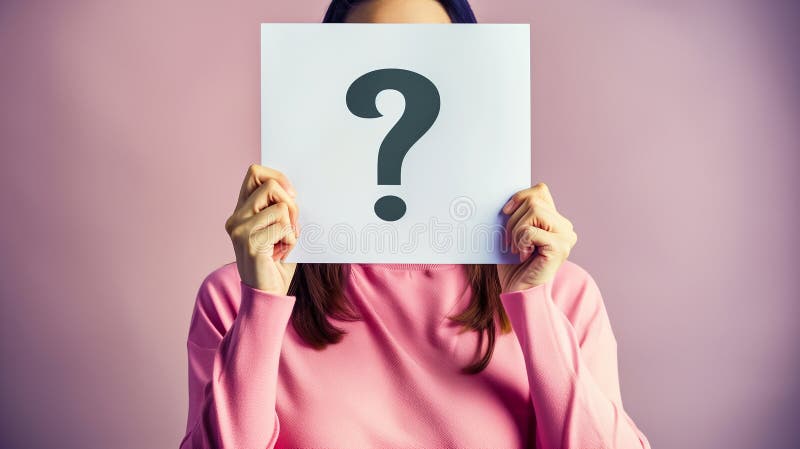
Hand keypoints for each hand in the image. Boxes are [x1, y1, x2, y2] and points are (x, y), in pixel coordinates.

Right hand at [224, 164, 299, 294]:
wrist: (267, 293)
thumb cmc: (277, 261)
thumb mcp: (280, 228)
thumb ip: (281, 207)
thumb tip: (291, 189)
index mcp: (242, 210)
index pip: (255, 173)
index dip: (278, 177)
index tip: (292, 194)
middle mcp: (236, 217)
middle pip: (270, 185)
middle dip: (290, 203)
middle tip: (292, 225)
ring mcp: (240, 229)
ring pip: (280, 207)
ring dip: (291, 225)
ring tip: (284, 242)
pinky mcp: (249, 242)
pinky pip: (283, 226)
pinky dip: (290, 240)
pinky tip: (281, 253)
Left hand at [497, 183, 577, 292]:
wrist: (519, 292)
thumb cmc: (514, 265)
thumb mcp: (514, 232)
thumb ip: (518, 214)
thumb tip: (507, 198)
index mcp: (555, 220)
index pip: (540, 191)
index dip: (519, 197)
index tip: (505, 212)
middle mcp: (565, 226)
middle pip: (534, 200)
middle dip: (513, 219)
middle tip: (509, 240)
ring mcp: (566, 236)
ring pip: (534, 211)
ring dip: (516, 230)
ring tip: (517, 248)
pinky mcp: (560, 247)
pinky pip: (531, 231)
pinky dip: (520, 242)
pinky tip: (523, 255)